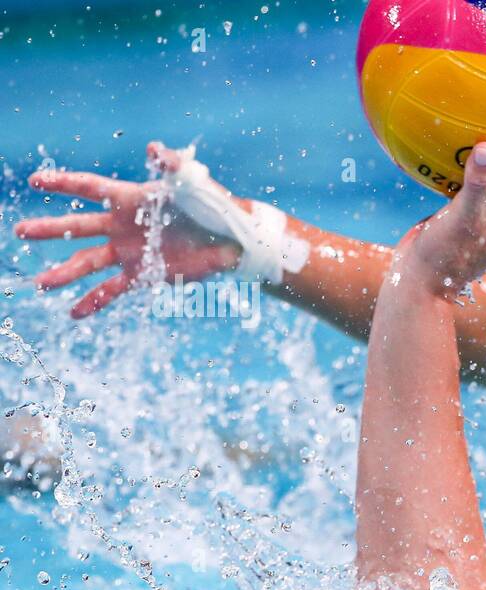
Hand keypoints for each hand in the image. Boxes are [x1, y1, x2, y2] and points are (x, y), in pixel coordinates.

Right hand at [15, 142, 241, 317]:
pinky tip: (73, 313)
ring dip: (64, 273)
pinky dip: (93, 301)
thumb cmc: (212, 205)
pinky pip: (112, 290)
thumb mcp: (193, 183)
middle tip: (20, 231)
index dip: (63, 183)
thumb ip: (172, 165)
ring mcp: (129, 251)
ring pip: (88, 262)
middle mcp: (122, 226)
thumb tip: (153, 148)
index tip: (36, 181)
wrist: (232, 239)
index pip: (90, 188)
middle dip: (49, 229)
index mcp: (130, 199)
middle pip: (78, 227)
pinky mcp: (142, 274)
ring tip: (40, 284)